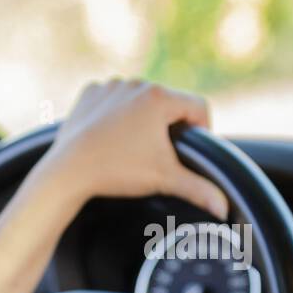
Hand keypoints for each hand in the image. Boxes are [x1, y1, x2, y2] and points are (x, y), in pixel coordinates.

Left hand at [41, 79, 228, 218]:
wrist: (68, 170)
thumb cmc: (117, 171)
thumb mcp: (164, 180)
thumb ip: (199, 189)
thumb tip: (224, 208)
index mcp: (159, 98)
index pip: (199, 107)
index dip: (203, 130)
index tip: (194, 149)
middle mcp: (137, 84)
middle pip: (169, 103)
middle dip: (169, 126)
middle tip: (159, 154)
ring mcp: (111, 86)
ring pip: (140, 101)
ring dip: (143, 118)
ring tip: (133, 146)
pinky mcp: (91, 92)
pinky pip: (113, 100)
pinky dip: (116, 114)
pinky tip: (111, 136)